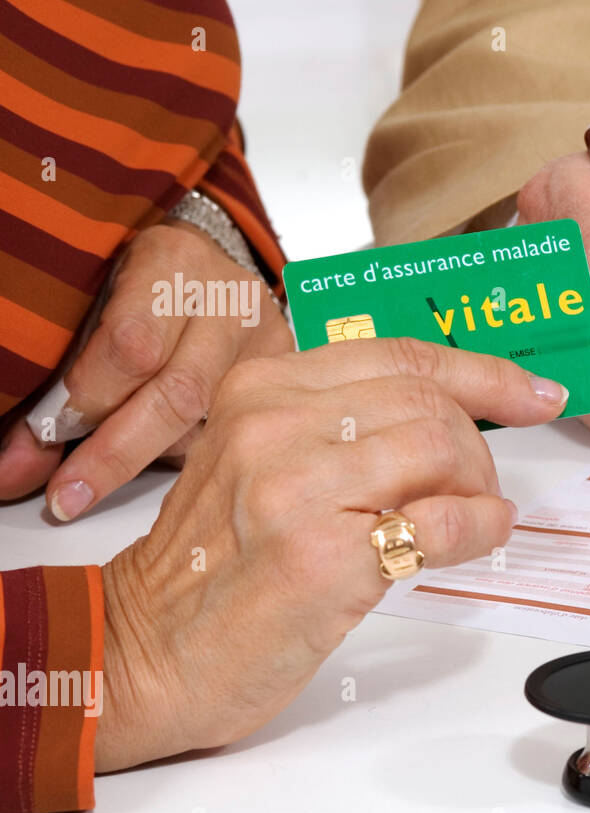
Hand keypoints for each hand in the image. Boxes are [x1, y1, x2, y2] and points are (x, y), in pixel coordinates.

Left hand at [0, 221, 292, 519]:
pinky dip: (181, 449)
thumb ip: (58, 376)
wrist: (211, 263)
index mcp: (174, 261)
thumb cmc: (140, 280)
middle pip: (177, 394)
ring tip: (102, 467)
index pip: (133, 344)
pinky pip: (227, 430)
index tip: (47, 438)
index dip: (88, 398)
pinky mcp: (281, 376)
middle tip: (68, 493)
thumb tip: (15, 468)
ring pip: (206, 422)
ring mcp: (266, 343)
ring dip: (146, 455)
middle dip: (115, 452)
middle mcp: (231, 301)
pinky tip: (153, 446)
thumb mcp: (89, 300)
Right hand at [95, 337, 568, 769]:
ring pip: (442, 448)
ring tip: (472, 516)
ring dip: (480, 487)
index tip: (532, 390)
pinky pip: (441, 519)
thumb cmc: (214, 567)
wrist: (149, 652)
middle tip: (481, 486)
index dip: (482, 370)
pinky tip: (482, 534)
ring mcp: (297, 488)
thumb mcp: (259, 460)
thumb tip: (447, 409)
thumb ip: (338, 422)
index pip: (399, 354)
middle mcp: (273, 424)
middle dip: (478, 446)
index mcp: (260, 388)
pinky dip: (482, 525)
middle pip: (429, 400)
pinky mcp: (324, 556)